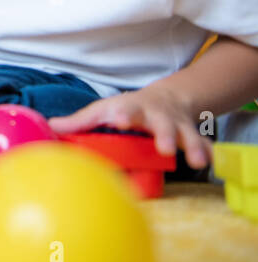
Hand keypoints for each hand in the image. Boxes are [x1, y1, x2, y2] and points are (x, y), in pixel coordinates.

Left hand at [49, 86, 211, 169]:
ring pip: (187, 134)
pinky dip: (208, 152)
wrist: (166, 98)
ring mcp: (176, 124)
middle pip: (161, 123)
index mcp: (130, 108)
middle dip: (163, 134)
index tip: (118, 119)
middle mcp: (155, 115)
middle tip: (164, 147)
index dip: (121, 114)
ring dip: (191, 146)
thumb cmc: (126, 109)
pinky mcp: (191, 135)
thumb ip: (80, 122)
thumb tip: (50, 127)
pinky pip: (203, 143)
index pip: (124, 110)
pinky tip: (211, 162)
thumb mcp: (103, 110)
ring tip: (195, 161)